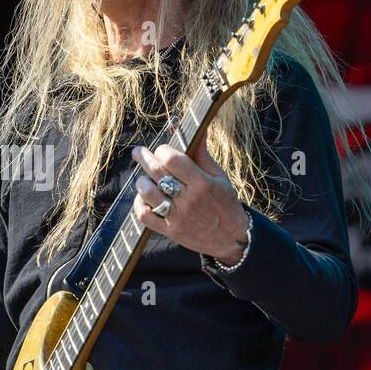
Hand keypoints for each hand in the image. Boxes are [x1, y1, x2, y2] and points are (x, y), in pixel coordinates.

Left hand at [131, 143, 251, 263]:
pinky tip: (143, 197)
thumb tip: (199, 131)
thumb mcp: (219, 177)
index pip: (173, 160)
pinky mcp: (170, 231)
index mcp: (202, 183)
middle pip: (157, 173)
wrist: (232, 239)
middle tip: (137, 152)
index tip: (162, 150)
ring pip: (148, 193)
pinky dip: (139, 204)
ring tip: (143, 178)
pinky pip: (145, 216)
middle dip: (144, 158)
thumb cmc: (226, 203)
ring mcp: (177, 217)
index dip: (163, 151)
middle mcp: (188, 200)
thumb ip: (203, 155)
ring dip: (141, 182)